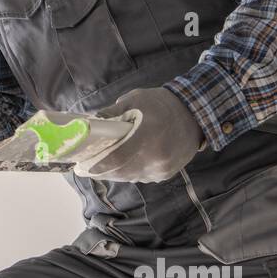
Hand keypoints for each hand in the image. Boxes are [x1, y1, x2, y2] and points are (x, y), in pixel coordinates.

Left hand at [71, 87, 202, 182]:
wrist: (195, 114)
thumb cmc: (162, 104)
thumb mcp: (135, 100)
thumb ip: (111, 113)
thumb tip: (88, 124)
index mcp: (147, 135)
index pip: (117, 158)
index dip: (97, 166)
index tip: (81, 168)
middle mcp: (156, 156)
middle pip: (120, 171)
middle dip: (101, 171)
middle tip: (84, 168)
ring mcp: (162, 168)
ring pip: (130, 177)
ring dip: (114, 173)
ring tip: (100, 166)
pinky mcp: (166, 174)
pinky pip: (141, 177)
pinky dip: (129, 172)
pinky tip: (122, 164)